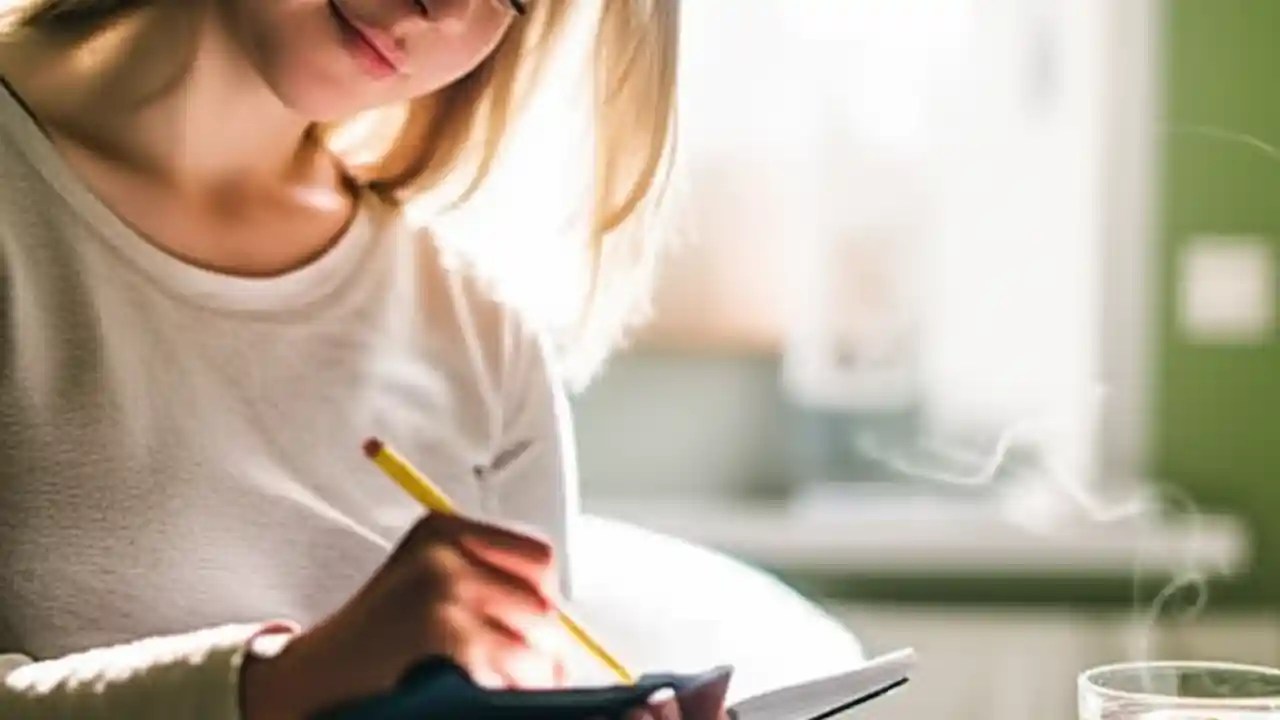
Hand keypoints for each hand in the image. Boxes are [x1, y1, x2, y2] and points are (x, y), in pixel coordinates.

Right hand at [242, 513, 566, 718]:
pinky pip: (516, 674)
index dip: (545, 604)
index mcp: (444, 528)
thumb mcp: (427, 587)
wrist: (312, 681)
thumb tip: (566, 635)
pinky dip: (510, 693)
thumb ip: (490, 587)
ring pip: (537, 646)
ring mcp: (446, 594)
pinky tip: (475, 694)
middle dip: (543, 650)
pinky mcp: (449, 640)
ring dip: (528, 678)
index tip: (531, 633)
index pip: (539, 560)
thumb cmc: (380, 642)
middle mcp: (446, 553)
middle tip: (524, 677)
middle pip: (544, 606)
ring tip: (492, 686)